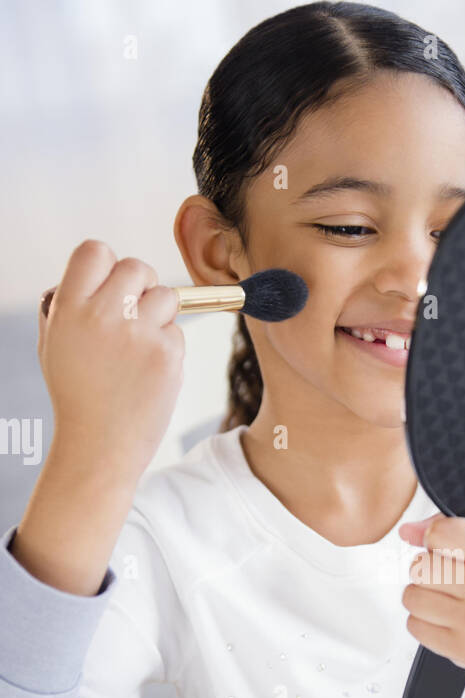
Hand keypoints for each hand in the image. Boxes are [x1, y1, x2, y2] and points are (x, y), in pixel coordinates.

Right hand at [38, 240, 184, 489]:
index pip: (95, 251)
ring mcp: (137, 335)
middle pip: (137, 266)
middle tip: (134, 314)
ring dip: (159, 315)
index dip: (107, 265)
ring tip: (139, 349)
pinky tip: (148, 374)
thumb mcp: (54, 344)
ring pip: (166, 296)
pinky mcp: (167, 355)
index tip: (110, 287)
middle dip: (141, 285)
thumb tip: (98, 270)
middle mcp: (102, 315)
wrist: (99, 447)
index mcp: (68, 308)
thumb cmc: (77, 395)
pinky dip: (168, 348)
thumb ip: (69, 303)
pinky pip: (177, 332)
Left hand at [398, 513, 464, 676]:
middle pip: (420, 566)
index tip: (442, 545)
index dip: (434, 537)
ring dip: (423, 593)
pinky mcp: (462, 650)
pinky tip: (447, 617)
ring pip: (412, 596)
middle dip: (428, 567)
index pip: (440, 533)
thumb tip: (407, 531)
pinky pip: (415, 627)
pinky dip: (425, 620)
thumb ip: (456, 532)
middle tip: (447, 574)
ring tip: (446, 596)